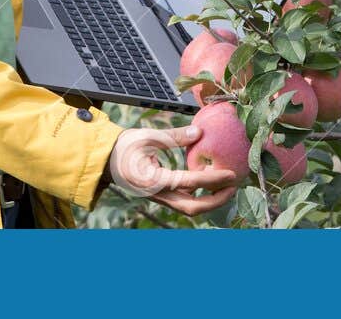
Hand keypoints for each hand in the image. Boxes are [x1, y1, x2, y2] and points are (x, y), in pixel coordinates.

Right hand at [104, 123, 239, 216]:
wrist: (106, 161)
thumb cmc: (125, 146)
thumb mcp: (148, 136)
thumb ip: (175, 137)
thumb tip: (200, 132)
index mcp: (153, 179)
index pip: (189, 182)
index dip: (212, 179)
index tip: (230, 174)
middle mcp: (158, 194)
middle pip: (193, 207)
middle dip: (216, 200)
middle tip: (234, 185)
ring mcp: (160, 197)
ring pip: (190, 207)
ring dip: (210, 200)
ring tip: (227, 186)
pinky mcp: (163, 196)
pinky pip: (185, 201)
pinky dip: (201, 194)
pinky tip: (211, 182)